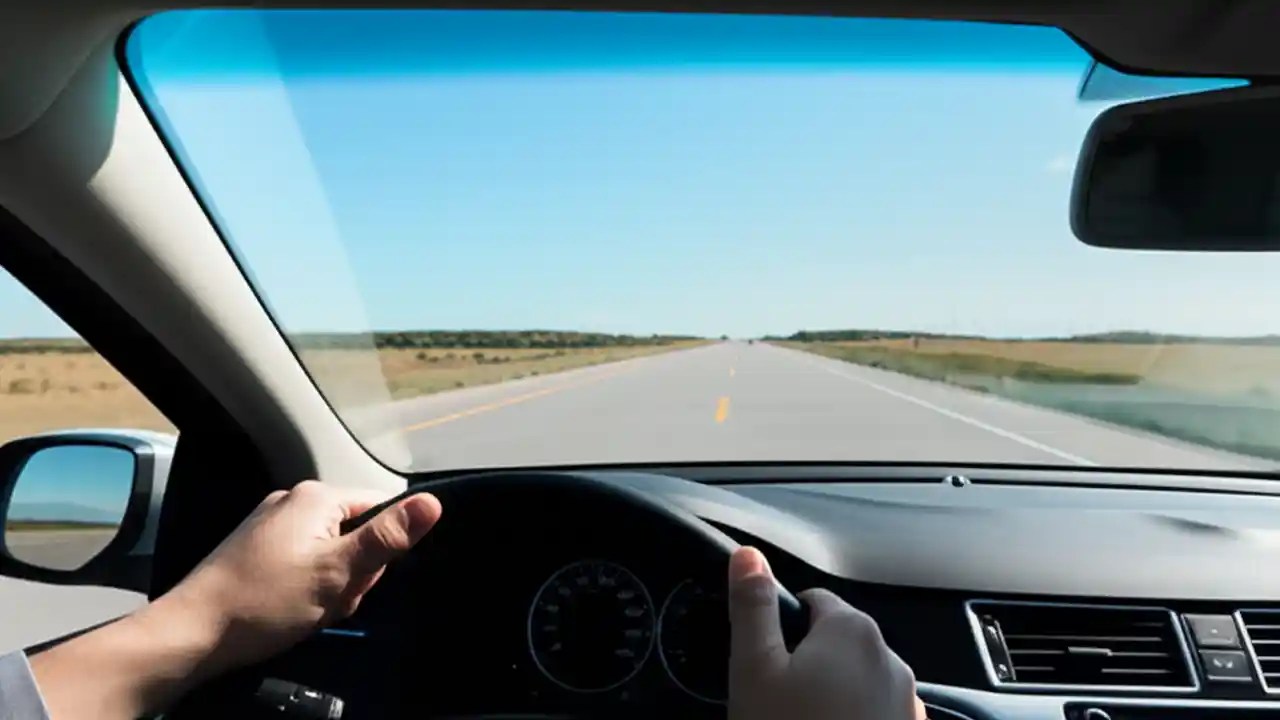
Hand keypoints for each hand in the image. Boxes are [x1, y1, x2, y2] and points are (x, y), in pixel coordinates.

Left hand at [31, 480, 440, 719]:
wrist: (193, 633)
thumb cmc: (267, 601)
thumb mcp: (336, 572)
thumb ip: (386, 537)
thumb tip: (433, 501)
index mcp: (316, 497)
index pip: (380, 509)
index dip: (380, 550)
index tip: (357, 579)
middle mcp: (293, 501)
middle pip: (356, 534)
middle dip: (352, 574)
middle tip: (328, 600)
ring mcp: (272, 525)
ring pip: (331, 555)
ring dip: (330, 587)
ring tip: (307, 609)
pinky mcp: (256, 549)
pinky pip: (304, 563)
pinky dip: (305, 589)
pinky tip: (290, 610)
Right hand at [726, 547, 925, 719]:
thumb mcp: (755, 670)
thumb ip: (752, 607)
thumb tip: (747, 555)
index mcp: (851, 630)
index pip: (810, 600)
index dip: (780, 628)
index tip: (764, 663)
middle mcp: (890, 659)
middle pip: (835, 642)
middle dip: (806, 665)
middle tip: (776, 702)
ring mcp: (906, 703)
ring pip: (856, 682)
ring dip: (831, 696)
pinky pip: (874, 715)